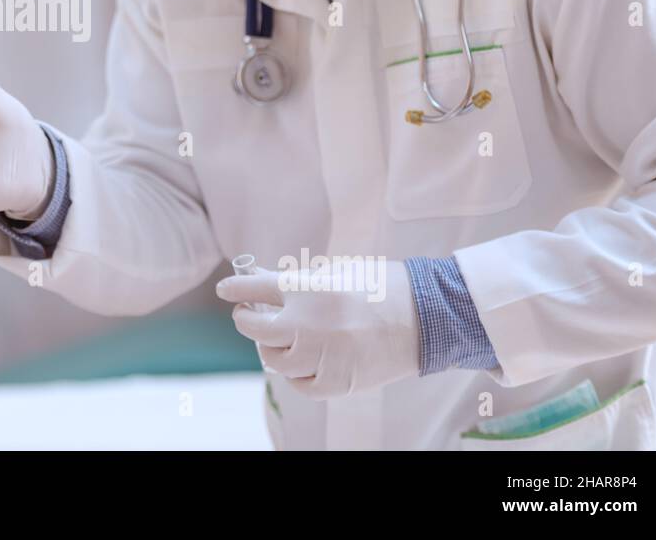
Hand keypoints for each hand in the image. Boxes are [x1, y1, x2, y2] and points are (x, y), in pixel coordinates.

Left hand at [216, 260, 420, 398]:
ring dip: (269, 347)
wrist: (429, 317)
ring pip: (272, 359)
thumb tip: (258, 279)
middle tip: (248, 314)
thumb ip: (296, 280)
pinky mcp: (336, 383)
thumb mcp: (336, 271)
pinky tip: (302, 359)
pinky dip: (296, 372)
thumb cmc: (383, 287)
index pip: (253, 289)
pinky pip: (299, 383)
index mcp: (308, 289)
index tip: (225, 290)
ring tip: (277, 338)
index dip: (234, 289)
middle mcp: (308, 324)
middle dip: (246, 319)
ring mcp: (321, 356)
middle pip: (254, 327)